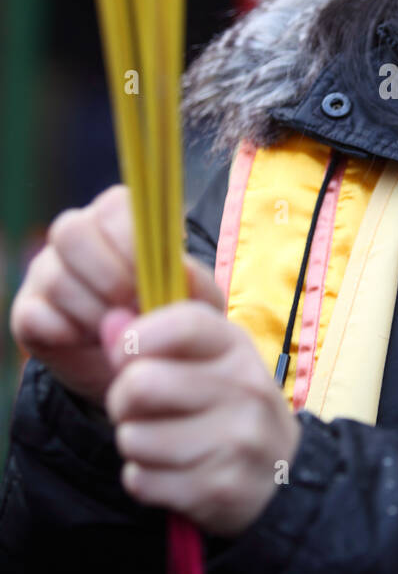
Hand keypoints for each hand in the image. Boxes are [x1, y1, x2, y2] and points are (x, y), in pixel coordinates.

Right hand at [9, 184, 222, 408]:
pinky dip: (66, 334)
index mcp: (119, 221)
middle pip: (71, 230)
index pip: (114, 204)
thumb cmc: (167, 321)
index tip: (151, 277)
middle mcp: (77, 237)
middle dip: (108, 275)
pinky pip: (34, 315)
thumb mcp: (194, 305)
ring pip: (56, 277)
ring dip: (94, 313)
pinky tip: (89, 342)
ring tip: (119, 333)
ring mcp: (46, 271)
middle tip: (133, 307)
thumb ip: (195, 283)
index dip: (131, 241)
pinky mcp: (27, 310)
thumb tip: (180, 268)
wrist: (136, 368)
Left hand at [102, 300, 300, 538]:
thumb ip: (155, 336)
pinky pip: (141, 481)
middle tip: (134, 408)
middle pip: (141, 384)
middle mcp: (245, 391)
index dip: (137, 338)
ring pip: (133, 438)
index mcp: (238, 348)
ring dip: (132, 443)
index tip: (124, 356)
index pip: (183, 325)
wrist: (282, 473)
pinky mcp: (219, 489)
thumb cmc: (227, 404)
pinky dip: (143, 479)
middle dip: (121, 399)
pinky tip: (169, 472)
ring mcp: (237, 442)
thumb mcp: (208, 357)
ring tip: (158, 441)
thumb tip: (109, 323)